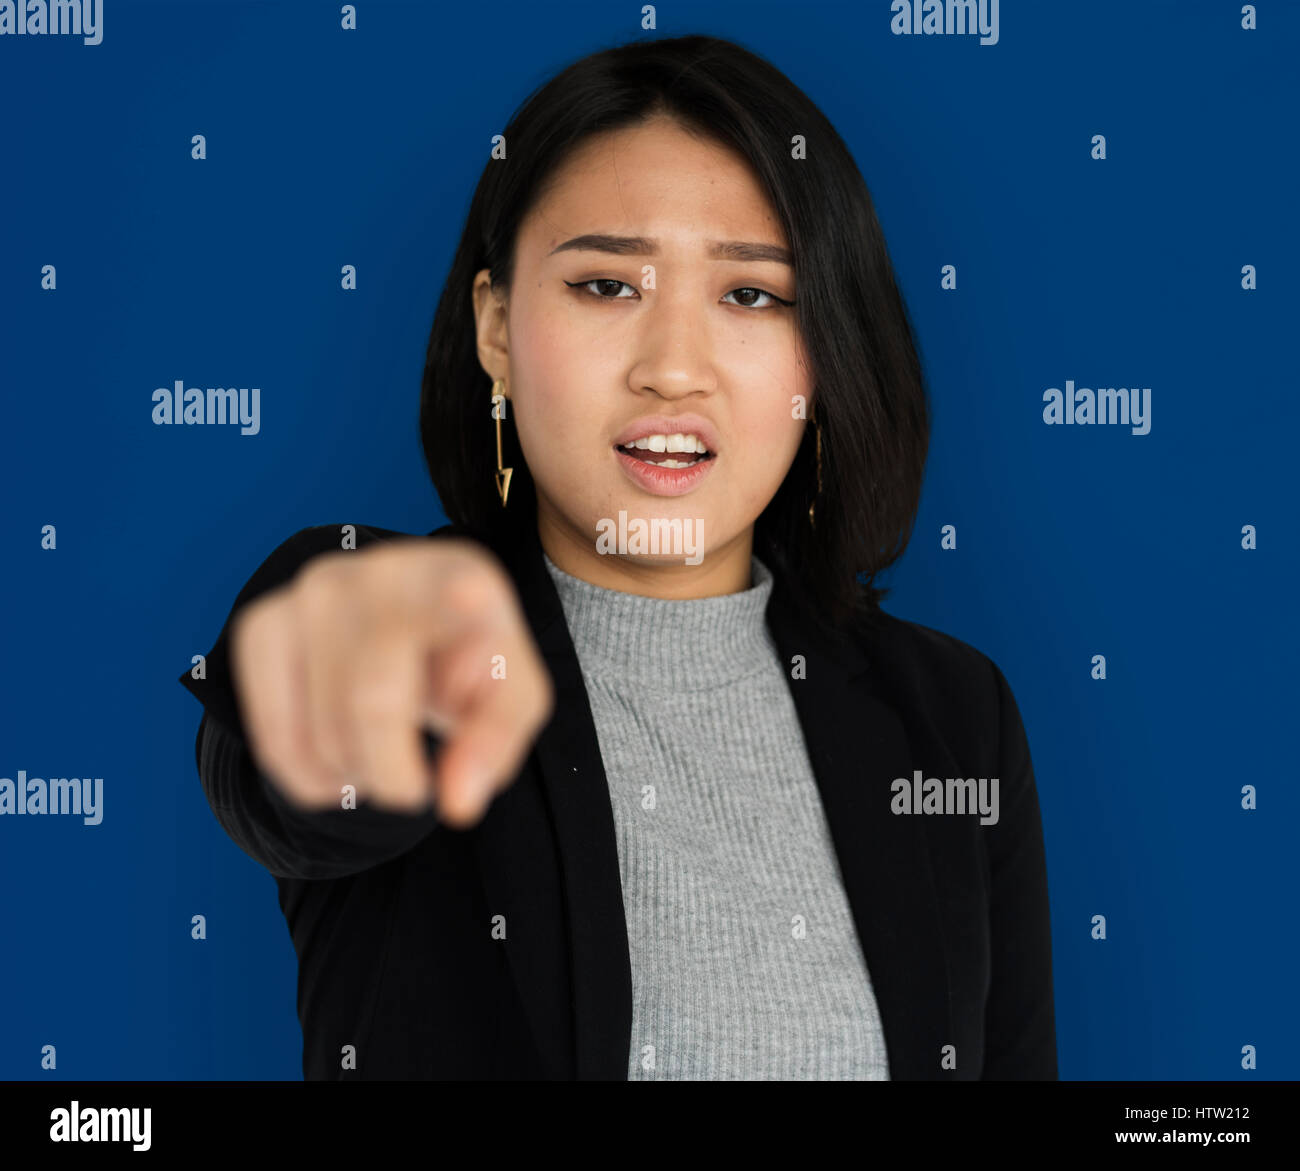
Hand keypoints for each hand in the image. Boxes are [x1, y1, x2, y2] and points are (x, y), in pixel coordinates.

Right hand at [228, 537, 553, 827]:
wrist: (411, 615)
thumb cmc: (467, 659)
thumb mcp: (510, 697)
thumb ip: (495, 742)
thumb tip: (457, 801)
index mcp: (460, 578)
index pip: (458, 595)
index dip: (458, 606)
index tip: (464, 606)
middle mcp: (381, 572)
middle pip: (370, 702)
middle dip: (392, 772)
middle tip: (413, 783)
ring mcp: (314, 590)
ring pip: (317, 732)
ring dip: (351, 776)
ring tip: (381, 750)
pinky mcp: (264, 621)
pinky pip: (272, 735)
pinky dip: (306, 775)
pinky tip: (339, 751)